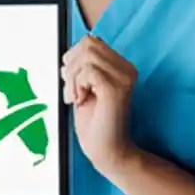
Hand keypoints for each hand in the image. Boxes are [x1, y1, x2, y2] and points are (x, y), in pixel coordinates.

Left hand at [62, 35, 138, 172]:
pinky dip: (77, 84)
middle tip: (71, 90)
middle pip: (88, 44)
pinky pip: (88, 71)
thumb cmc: (95, 124)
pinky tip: (80, 101)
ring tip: (75, 97)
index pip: (91, 42)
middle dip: (71, 65)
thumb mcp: (84, 89)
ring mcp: (124, 78)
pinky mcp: (116, 89)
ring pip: (87, 55)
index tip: (71, 81)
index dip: (73, 57)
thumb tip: (67, 55)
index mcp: (121, 67)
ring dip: (72, 77)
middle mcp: (127, 70)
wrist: (107, 152)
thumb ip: (81, 70)